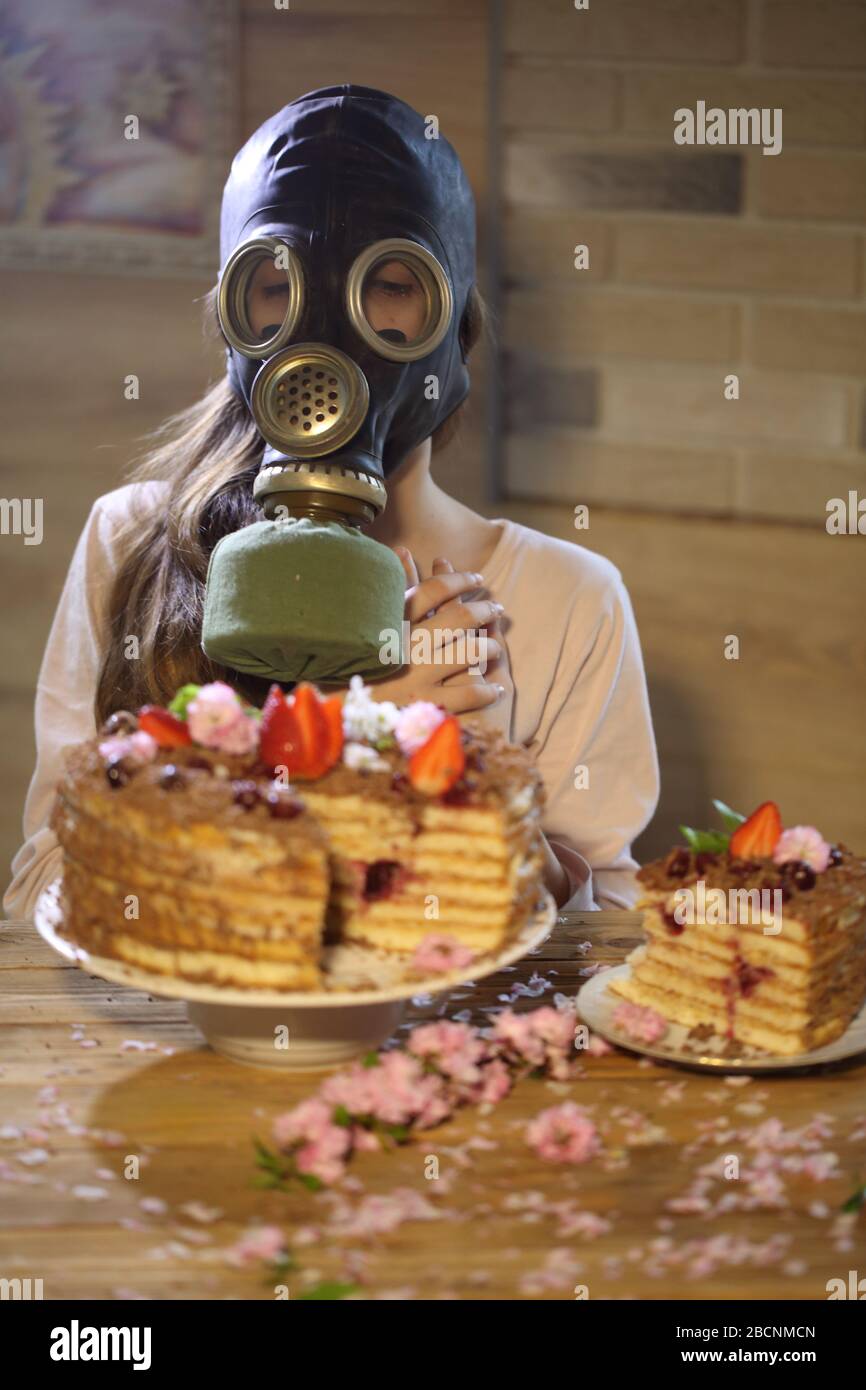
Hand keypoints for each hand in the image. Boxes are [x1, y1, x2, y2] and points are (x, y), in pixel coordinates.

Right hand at [366, 549, 505, 715]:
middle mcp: (407, 644)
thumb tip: (404, 549)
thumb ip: (393, 588)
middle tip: (496, 609)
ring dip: (489, 647)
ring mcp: (418, 675)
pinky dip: (487, 690)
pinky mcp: (425, 704)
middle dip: (484, 610)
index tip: (477, 580)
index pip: (434, 589)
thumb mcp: (369, 620)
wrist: (338, 709)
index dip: (460, 580)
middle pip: (459, 616)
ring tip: (495, 647)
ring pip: (470, 652)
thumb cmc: (354, 660)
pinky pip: (469, 694)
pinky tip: (494, 688)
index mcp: (391, 620)